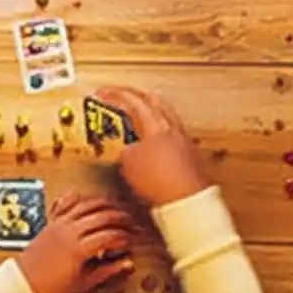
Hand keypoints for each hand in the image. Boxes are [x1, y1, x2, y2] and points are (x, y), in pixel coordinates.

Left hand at [16, 193, 134, 292]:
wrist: (25, 282)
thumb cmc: (52, 286)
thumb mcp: (84, 282)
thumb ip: (107, 270)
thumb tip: (126, 263)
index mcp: (79, 249)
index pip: (109, 236)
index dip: (124, 237)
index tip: (131, 240)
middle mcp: (70, 232)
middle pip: (102, 216)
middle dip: (121, 218)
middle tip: (131, 222)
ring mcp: (60, 224)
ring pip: (87, 204)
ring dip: (105, 203)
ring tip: (117, 207)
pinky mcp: (53, 221)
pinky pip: (67, 203)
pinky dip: (78, 197)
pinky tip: (87, 196)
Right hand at [95, 86, 209, 206]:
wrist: (187, 200)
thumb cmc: (159, 181)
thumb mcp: (129, 165)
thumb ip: (125, 151)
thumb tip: (127, 151)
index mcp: (155, 124)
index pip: (133, 100)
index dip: (115, 94)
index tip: (104, 93)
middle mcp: (171, 126)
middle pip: (153, 100)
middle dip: (135, 96)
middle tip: (122, 97)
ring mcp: (182, 137)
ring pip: (164, 113)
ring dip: (149, 110)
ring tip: (137, 115)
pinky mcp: (189, 150)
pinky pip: (171, 128)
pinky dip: (159, 126)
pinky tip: (153, 137)